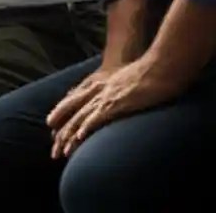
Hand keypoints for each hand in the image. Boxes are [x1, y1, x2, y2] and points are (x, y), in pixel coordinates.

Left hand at [47, 56, 189, 157]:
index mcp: (99, 83)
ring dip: (71, 135)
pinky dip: (88, 126)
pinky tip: (80, 137)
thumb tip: (118, 98)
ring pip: (82, 117)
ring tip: (64, 151)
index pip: (73, 101)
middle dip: (62, 132)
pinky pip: (99, 115)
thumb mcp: (125, 79)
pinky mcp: (118, 101)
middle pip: (72, 111)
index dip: (61, 116)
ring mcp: (107, 95)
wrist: (162, 64)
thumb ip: (117, 89)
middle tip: (54, 150)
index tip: (52, 131)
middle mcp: (98, 89)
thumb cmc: (151, 73)